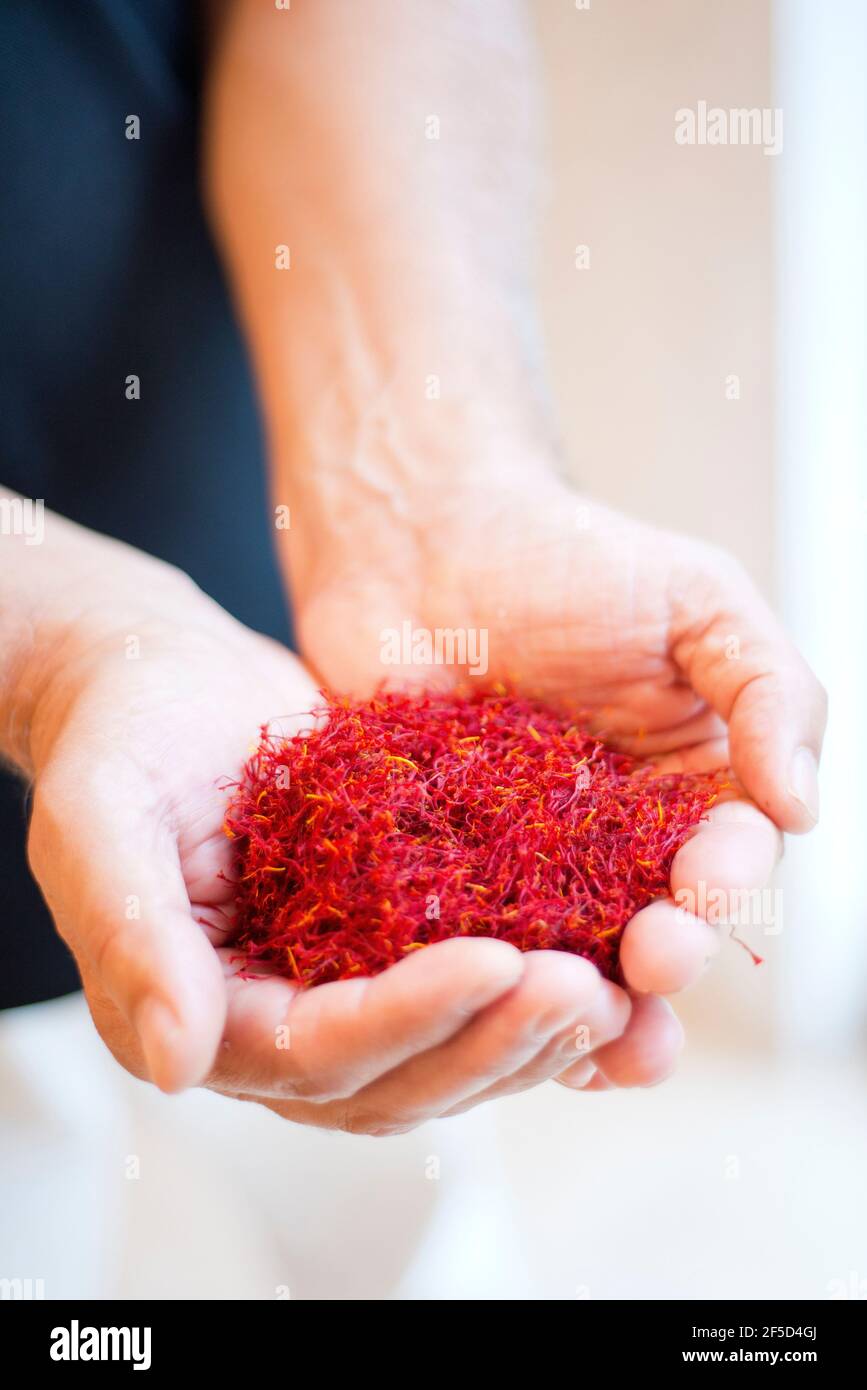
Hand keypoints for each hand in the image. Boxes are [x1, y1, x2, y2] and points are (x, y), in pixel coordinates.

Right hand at [24, 554, 667, 1129]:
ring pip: (451, 1054)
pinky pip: (474, 990)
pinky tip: (609, 958)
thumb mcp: (100, 815)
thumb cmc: (120, 732)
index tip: (496, 962)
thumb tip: (173, 1063)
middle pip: (400, 1079)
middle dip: (495, 1041)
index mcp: (205, 1013)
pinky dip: (537, 986)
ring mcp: (342, 990)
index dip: (409, 1017)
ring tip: (619, 990)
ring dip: (534, 1034)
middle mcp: (280, 1026)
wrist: (163, 679)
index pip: (317, 1051)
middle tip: (586, 992)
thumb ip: (127, 933)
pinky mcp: (392, 945)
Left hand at [290, 473, 826, 1038]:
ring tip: (590, 1043)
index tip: (699, 899)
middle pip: (655, 927)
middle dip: (665, 962)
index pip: (728, 857)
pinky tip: (487, 1018)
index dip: (723, 888)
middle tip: (648, 970)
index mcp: (691, 784)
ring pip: (572, 960)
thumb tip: (801, 810)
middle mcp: (618, 841)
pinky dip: (485, 989)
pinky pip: (470, 946)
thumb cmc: (564, 559)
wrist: (417, 539)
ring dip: (589, 1010)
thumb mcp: (697, 599)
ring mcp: (528, 866)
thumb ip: (770, 690)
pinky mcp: (440, 877)